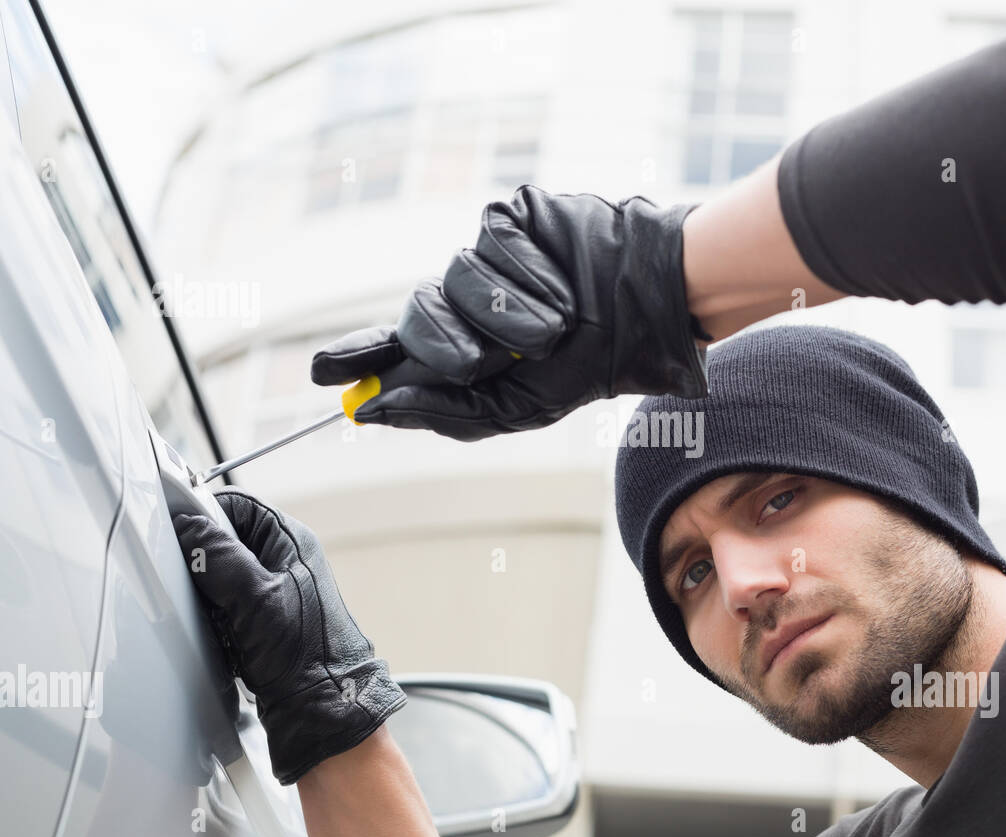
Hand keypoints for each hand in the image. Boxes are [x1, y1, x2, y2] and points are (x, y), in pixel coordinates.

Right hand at [172, 488, 405, 785]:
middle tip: (201, 589)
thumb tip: (190, 527)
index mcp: (290, 542)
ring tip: (221, 623)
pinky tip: (225, 642)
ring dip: (209, 601)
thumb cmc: (306, 655)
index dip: (204, 514)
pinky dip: (216, 624)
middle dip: (203, 567)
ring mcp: (273, 594)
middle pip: (223, 544)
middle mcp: (284, 563)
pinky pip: (223, 611)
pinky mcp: (262, 624)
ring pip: (218, 580)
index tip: (177, 532)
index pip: (237, 506)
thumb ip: (219, 558)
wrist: (322, 710)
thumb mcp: (255, 599)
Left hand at [309, 185, 710, 439]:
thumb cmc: (587, 364)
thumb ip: (446, 412)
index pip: (395, 346)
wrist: (646, 310)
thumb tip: (375, 410)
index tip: (321, 372)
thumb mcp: (517, 408)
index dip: (355, 356)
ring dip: (503, 316)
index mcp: (465, 346)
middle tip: (482, 361)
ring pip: (453, 278)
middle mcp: (467, 300)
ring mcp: (487, 255)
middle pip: (415, 316)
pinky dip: (526, 274)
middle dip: (446, 347)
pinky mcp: (510, 217)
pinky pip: (490, 242)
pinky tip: (559, 283)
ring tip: (552, 325)